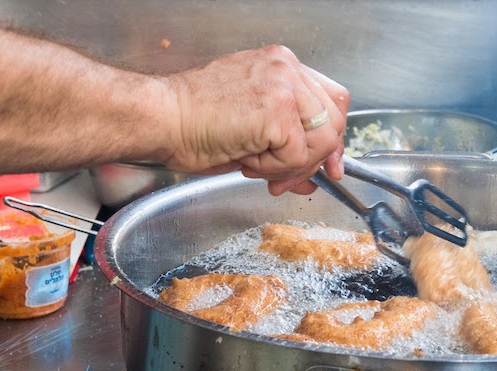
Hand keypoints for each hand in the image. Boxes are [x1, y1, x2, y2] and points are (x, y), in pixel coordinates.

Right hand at [163, 45, 348, 194]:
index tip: (329, 166)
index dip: (332, 139)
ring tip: (253, 162)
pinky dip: (273, 169)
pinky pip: (298, 156)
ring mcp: (285, 85)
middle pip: (335, 120)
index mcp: (281, 66)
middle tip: (284, 178)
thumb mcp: (254, 127)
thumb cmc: (193, 122)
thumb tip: (314, 174)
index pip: (331, 100)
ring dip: (290, 166)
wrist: (161, 119)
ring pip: (322, 140)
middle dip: (316, 159)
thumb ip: (290, 142)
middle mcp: (287, 68)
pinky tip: (244, 158)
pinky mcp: (279, 110)